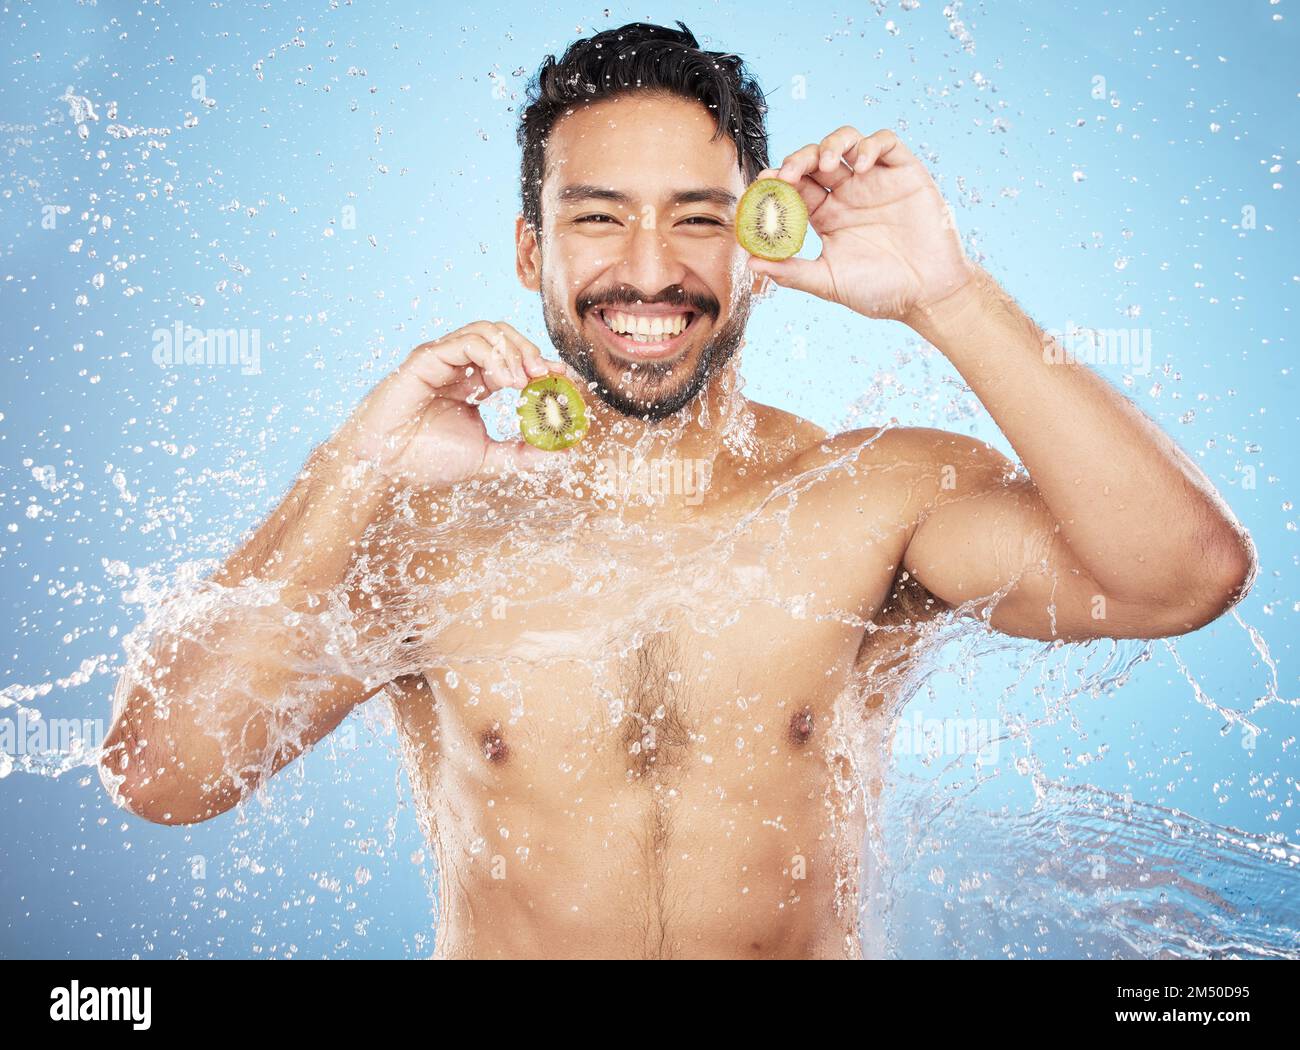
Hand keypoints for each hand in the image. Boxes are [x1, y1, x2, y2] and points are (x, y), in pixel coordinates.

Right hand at [333, 321, 568, 487]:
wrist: (386, 465)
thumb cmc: (426, 458)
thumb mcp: (487, 459)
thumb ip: (521, 455)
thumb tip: (562, 453)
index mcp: (475, 383)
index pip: (516, 362)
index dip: (543, 366)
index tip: (566, 380)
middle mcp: (461, 366)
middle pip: (505, 337)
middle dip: (532, 352)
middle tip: (550, 375)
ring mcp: (443, 358)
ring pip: (487, 331)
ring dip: (514, 351)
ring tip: (525, 382)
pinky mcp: (427, 357)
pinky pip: (466, 341)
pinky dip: (493, 355)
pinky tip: (505, 380)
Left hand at [745, 127, 973, 324]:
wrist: (927, 295)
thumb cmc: (879, 292)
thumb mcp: (829, 282)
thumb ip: (792, 272)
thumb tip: (751, 262)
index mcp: (827, 216)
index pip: (796, 187)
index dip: (778, 181)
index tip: (763, 184)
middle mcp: (848, 194)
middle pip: (816, 159)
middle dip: (799, 159)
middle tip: (788, 174)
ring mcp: (876, 181)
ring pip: (847, 141)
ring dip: (831, 144)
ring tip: (825, 163)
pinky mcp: (904, 173)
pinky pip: (885, 143)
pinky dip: (869, 145)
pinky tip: (860, 165)